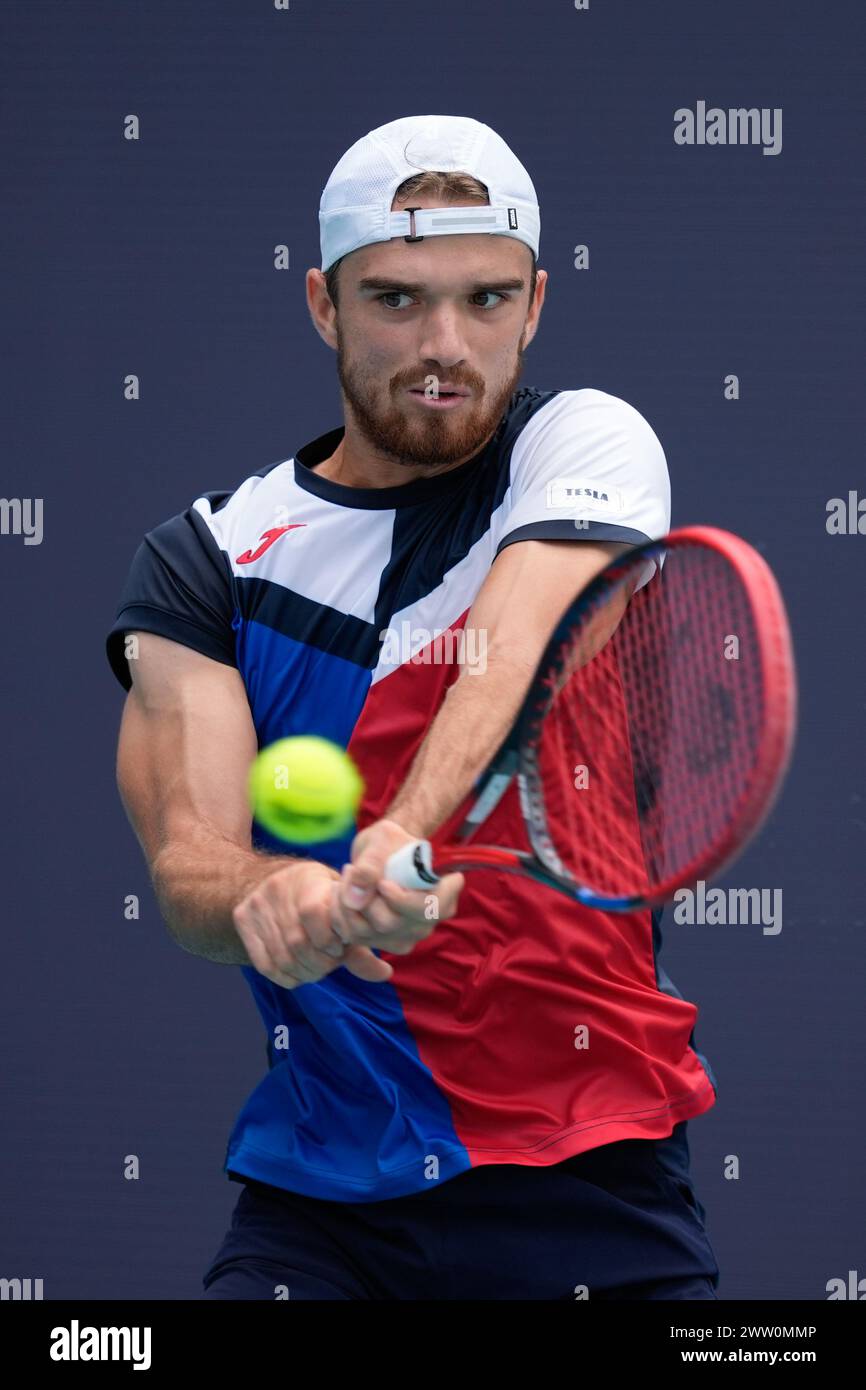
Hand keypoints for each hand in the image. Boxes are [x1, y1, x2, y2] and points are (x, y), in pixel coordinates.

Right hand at [232, 860, 392, 989]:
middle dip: (319, 963)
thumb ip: (362, 943)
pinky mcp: (243, 919)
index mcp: (308, 878)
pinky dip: (285, 976)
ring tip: (316, 969)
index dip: (328, 939)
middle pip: (297, 942)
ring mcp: (257, 904)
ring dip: (304, 973)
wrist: (274, 879)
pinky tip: (298, 973)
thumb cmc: (320, 899)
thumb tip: (385, 975)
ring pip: (282, 957)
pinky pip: (264, 963)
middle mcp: (278, 888)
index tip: (339, 948)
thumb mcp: (341, 908)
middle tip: (329, 964)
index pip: (312, 912)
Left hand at [332, 818, 464, 955]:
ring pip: (368, 931)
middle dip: (363, 897)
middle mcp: (429, 919)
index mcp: (444, 891)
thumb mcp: (382, 840)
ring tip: (346, 877)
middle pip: (391, 922)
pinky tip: (341, 893)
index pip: (431, 907)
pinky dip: (341, 914)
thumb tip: (356, 898)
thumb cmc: (388, 844)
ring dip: (347, 903)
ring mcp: (408, 935)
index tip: (382, 883)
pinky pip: (356, 936)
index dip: (403, 900)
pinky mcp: (385, 943)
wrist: (379, 856)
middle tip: (351, 869)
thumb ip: (371, 865)